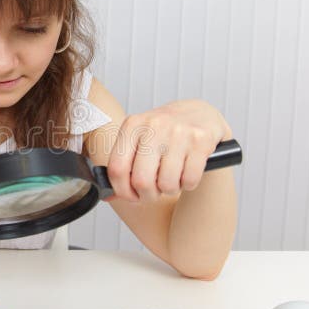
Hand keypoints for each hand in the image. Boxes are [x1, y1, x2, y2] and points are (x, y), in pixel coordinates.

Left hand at [105, 99, 231, 201]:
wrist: (199, 112)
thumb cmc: (164, 132)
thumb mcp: (140, 139)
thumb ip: (123, 165)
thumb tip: (108, 196)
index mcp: (132, 125)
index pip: (117, 168)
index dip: (122, 191)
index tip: (130, 196)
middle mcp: (154, 125)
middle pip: (141, 180)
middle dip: (147, 195)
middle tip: (153, 192)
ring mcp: (178, 131)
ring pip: (167, 184)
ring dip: (169, 190)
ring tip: (171, 178)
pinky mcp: (201, 140)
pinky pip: (190, 180)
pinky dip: (188, 184)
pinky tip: (186, 172)